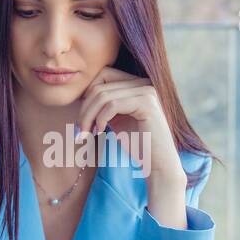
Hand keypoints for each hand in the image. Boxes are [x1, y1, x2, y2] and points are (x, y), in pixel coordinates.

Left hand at [76, 67, 184, 186]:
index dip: (88, 94)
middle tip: (80, 130)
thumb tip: (80, 95)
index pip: (103, 75)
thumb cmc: (138, 144)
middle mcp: (144, 83)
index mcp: (137, 84)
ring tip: (86, 134)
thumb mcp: (117, 119)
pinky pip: (112, 105)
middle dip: (84, 108)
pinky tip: (100, 132)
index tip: (83, 118)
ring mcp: (147, 91)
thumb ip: (104, 105)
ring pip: (103, 95)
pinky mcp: (147, 103)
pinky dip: (100, 118)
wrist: (159, 164)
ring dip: (88, 116)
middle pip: (100, 85)